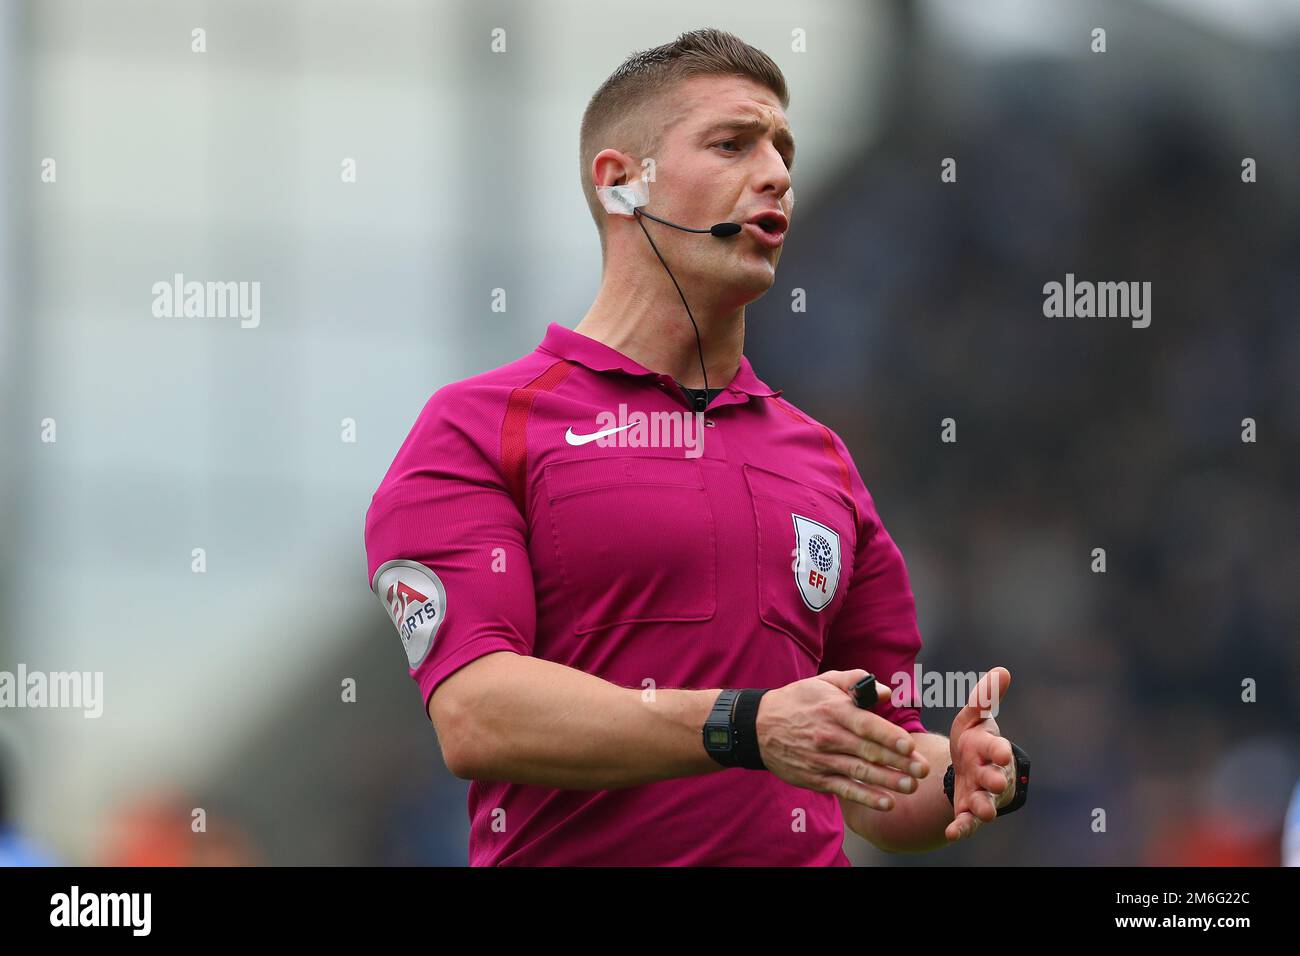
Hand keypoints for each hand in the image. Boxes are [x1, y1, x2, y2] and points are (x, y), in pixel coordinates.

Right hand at [756, 669, 929, 809]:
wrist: (759, 727)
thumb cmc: (797, 701)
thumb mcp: (823, 682)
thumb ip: (855, 682)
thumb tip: (886, 692)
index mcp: (833, 710)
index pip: (865, 725)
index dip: (888, 736)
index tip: (910, 745)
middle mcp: (828, 736)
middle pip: (868, 751)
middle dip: (898, 762)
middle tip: (923, 769)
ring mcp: (822, 759)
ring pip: (860, 772)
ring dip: (888, 781)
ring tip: (911, 786)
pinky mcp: (816, 778)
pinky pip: (845, 788)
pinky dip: (866, 796)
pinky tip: (886, 802)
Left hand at [944, 666, 1014, 841]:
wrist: (967, 767)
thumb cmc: (972, 739)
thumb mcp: (973, 718)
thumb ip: (984, 698)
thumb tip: (1002, 671)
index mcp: (989, 748)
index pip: (998, 748)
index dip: (1000, 750)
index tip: (1001, 752)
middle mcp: (990, 773)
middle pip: (996, 777)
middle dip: (996, 779)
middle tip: (996, 781)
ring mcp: (982, 793)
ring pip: (987, 803)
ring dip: (985, 807)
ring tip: (982, 811)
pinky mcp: (969, 810)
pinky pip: (968, 822)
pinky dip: (963, 828)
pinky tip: (952, 832)